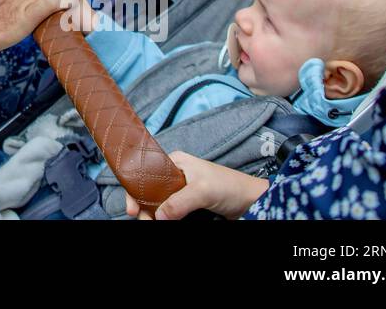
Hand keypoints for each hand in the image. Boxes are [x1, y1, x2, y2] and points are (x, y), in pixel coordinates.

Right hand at [124, 151, 269, 219]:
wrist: (252, 201)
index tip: (133, 209)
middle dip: (144, 207)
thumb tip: (158, 216)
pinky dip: (164, 218)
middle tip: (144, 221)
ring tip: (152, 223)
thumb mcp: (202, 191)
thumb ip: (179, 202)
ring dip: (153, 214)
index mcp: (174, 162)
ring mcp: (181, 189)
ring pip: (159, 203)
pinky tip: (161, 222)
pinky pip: (170, 211)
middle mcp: (175, 174)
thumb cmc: (230, 187)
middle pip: (149, 190)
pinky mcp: (188, 203)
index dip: (135, 190)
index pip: (145, 173)